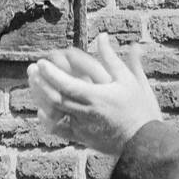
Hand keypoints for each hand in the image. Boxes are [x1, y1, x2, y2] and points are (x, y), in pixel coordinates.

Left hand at [27, 33, 162, 157]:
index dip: (51, 73)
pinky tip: (41, 110)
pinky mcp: (81, 138)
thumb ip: (113, 58)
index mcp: (97, 97)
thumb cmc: (140, 108)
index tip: (42, 62)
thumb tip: (103, 36)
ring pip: (53, 112)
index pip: (66, 84)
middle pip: (55, 97)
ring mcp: (82, 127)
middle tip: (32, 68)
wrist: (145, 143)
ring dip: (40, 96)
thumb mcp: (130, 80)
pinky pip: (59, 129)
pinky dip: (47, 120)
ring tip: (34, 83)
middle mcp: (86, 113)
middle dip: (40, 82)